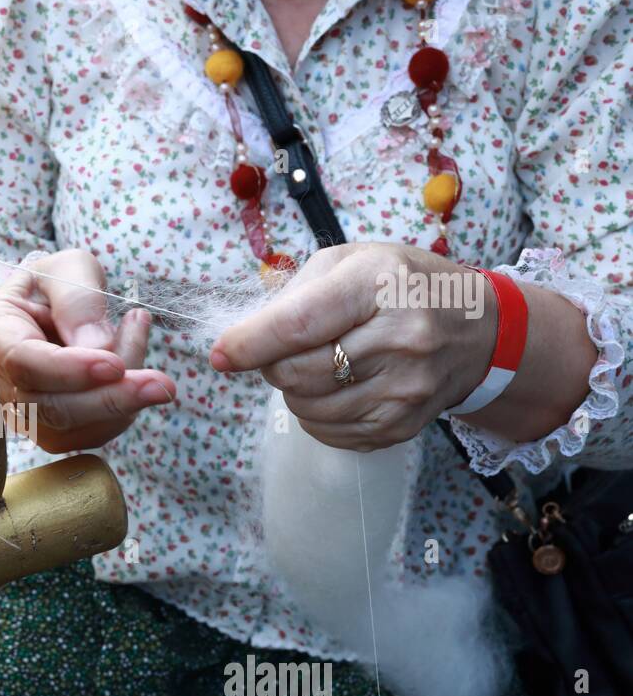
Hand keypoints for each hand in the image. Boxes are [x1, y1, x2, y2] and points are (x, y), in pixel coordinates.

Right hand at [0, 249, 176, 452]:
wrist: (42, 311)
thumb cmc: (52, 287)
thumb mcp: (65, 270)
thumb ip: (78, 299)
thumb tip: (98, 348)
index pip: (24, 363)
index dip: (70, 369)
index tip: (115, 365)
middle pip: (48, 409)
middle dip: (110, 399)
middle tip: (161, 384)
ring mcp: (20, 415)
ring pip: (71, 431)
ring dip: (121, 401)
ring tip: (136, 338)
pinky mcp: (49, 432)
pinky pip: (88, 435)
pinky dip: (121, 409)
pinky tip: (130, 367)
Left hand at [211, 243, 497, 450]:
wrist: (477, 331)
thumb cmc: (401, 287)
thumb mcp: (352, 263)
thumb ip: (293, 295)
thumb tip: (239, 338)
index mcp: (381, 284)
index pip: (300, 324)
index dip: (250, 343)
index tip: (219, 354)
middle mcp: (401, 337)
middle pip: (297, 372)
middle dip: (272, 364)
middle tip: (283, 349)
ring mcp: (406, 388)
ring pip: (307, 407)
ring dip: (293, 390)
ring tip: (319, 363)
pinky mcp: (402, 425)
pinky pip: (328, 432)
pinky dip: (316, 413)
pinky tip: (337, 388)